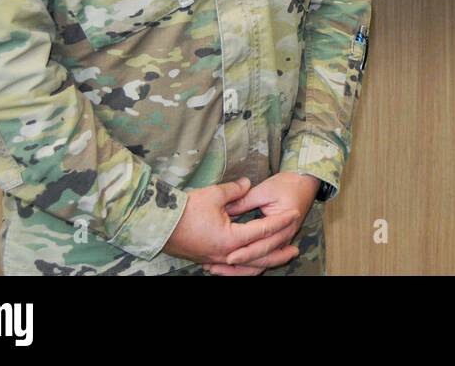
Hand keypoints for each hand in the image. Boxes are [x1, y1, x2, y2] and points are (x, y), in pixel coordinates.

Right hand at [163, 177, 302, 268]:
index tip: (294, 214)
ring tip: (281, 258)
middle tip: (296, 248)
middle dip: (279, 252)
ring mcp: (217, 260)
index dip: (280, 222)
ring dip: (266, 262)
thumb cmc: (185, 210)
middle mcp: (226, 254)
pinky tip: (254, 264)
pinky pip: (234, 270)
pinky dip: (247, 268)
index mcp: (230, 239)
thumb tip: (247, 184)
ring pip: (248, 267)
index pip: (262, 231)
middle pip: (260, 256)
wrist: (158, 225)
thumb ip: (235, 190)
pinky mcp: (209, 260)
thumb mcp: (214, 195)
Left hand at [201, 172, 319, 275]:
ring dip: (246, 268)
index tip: (228, 256)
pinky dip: (252, 264)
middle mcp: (286, 236)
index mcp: (285, 224)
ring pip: (265, 261)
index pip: (263, 243)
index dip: (246, 251)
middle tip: (221, 266)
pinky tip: (237, 267)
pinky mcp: (280, 241)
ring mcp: (284, 240)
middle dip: (243, 263)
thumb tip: (224, 211)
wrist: (305, 183)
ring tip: (224, 270)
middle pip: (264, 256)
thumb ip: (244, 201)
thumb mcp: (264, 189)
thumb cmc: (287, 184)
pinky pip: (266, 258)